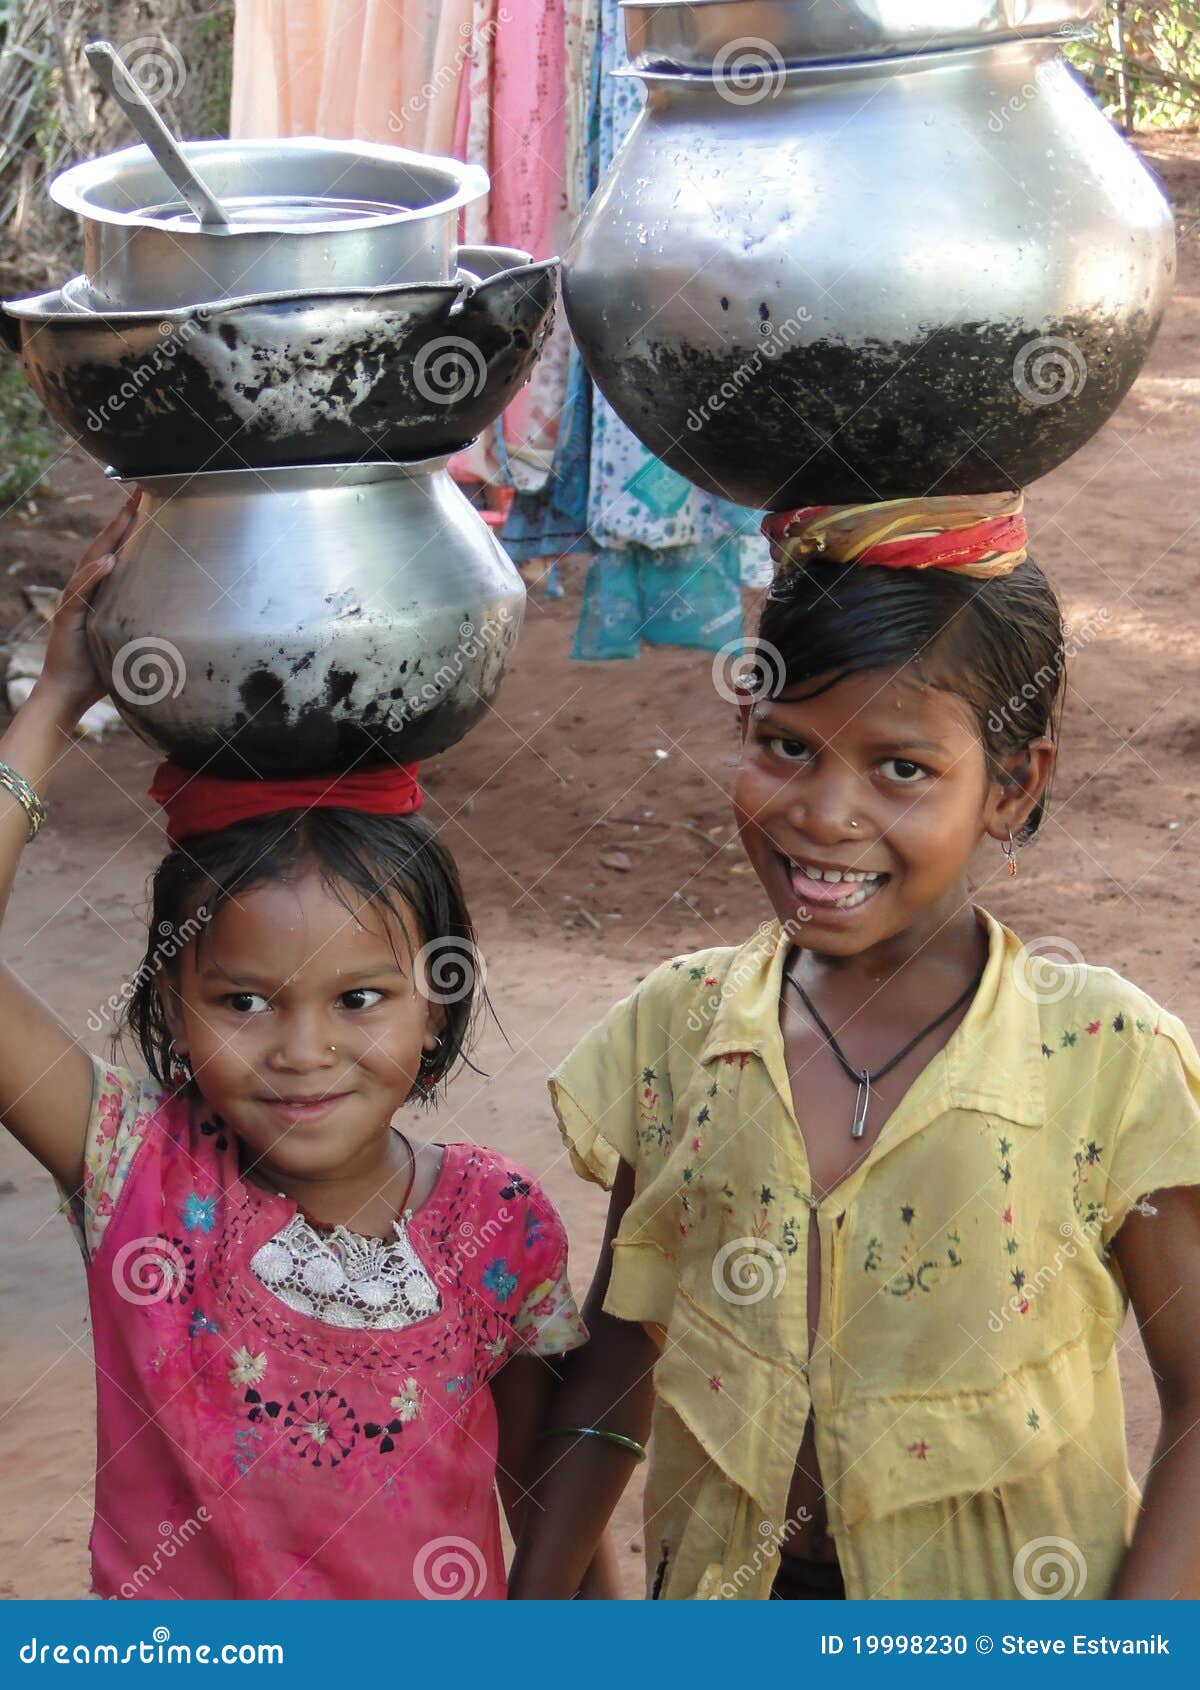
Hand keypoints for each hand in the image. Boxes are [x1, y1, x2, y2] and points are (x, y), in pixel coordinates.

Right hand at [34, 490, 140, 719]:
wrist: (70, 693)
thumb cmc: (103, 667)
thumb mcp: (132, 637)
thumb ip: (148, 620)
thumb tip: (185, 614)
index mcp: (102, 591)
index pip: (117, 551)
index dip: (131, 526)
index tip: (150, 500)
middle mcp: (87, 589)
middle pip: (104, 547)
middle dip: (121, 520)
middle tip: (139, 493)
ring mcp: (75, 600)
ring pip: (91, 562)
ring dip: (109, 539)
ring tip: (126, 516)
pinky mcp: (68, 617)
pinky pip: (81, 592)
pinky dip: (93, 575)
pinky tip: (107, 561)